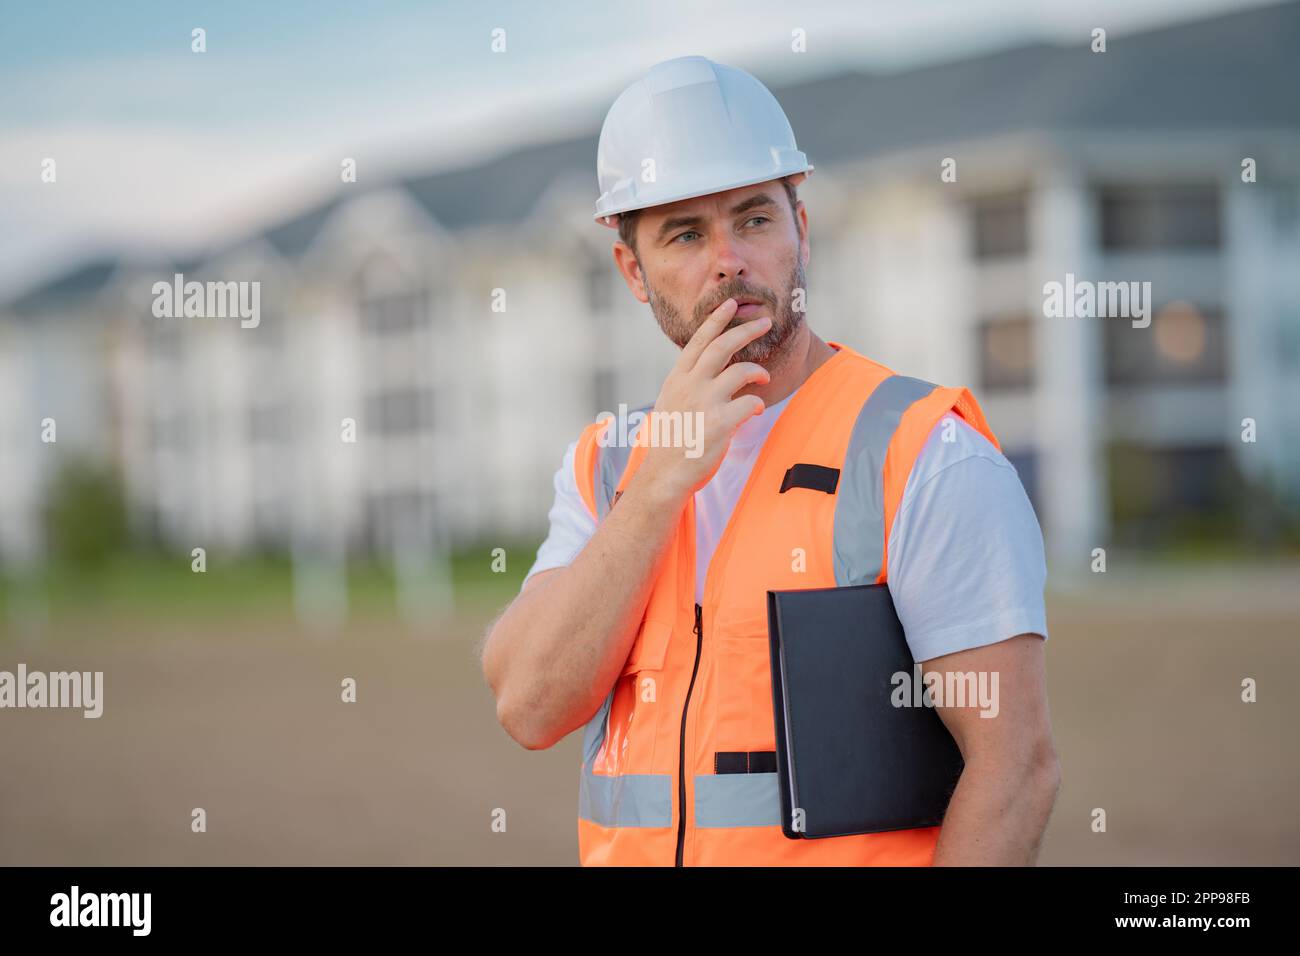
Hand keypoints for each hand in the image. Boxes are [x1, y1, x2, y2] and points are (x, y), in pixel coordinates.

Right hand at [634, 297, 771, 502]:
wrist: (663, 475)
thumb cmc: (671, 442)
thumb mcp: (672, 404)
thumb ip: (688, 385)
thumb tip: (707, 371)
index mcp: (677, 379)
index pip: (699, 340)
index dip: (716, 319)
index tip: (731, 303)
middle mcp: (690, 385)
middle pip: (722, 346)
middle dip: (746, 330)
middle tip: (765, 322)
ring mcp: (704, 403)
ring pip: (740, 371)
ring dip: (758, 372)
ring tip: (764, 379)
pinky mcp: (719, 423)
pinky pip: (750, 403)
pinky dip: (757, 404)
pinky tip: (756, 411)